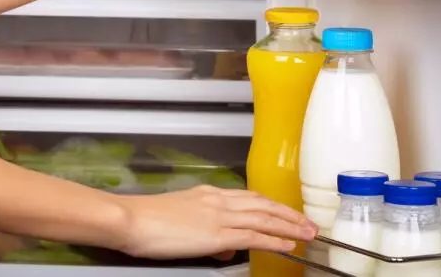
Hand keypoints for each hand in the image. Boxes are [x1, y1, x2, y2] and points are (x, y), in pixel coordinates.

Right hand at [117, 186, 316, 258]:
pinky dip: (275, 239)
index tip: (288, 213)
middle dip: (289, 214)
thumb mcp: (179, 218)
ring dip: (289, 226)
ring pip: (264, 217)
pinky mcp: (216, 233)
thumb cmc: (146, 220)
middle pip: (262, 204)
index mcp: (207, 193)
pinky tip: (289, 245)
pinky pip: (254, 235)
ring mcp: (218, 216)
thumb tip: (224, 245)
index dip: (272, 206)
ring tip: (308, 234)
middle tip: (310, 223)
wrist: (131, 219)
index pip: (249, 198)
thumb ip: (204, 228)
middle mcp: (217, 200)